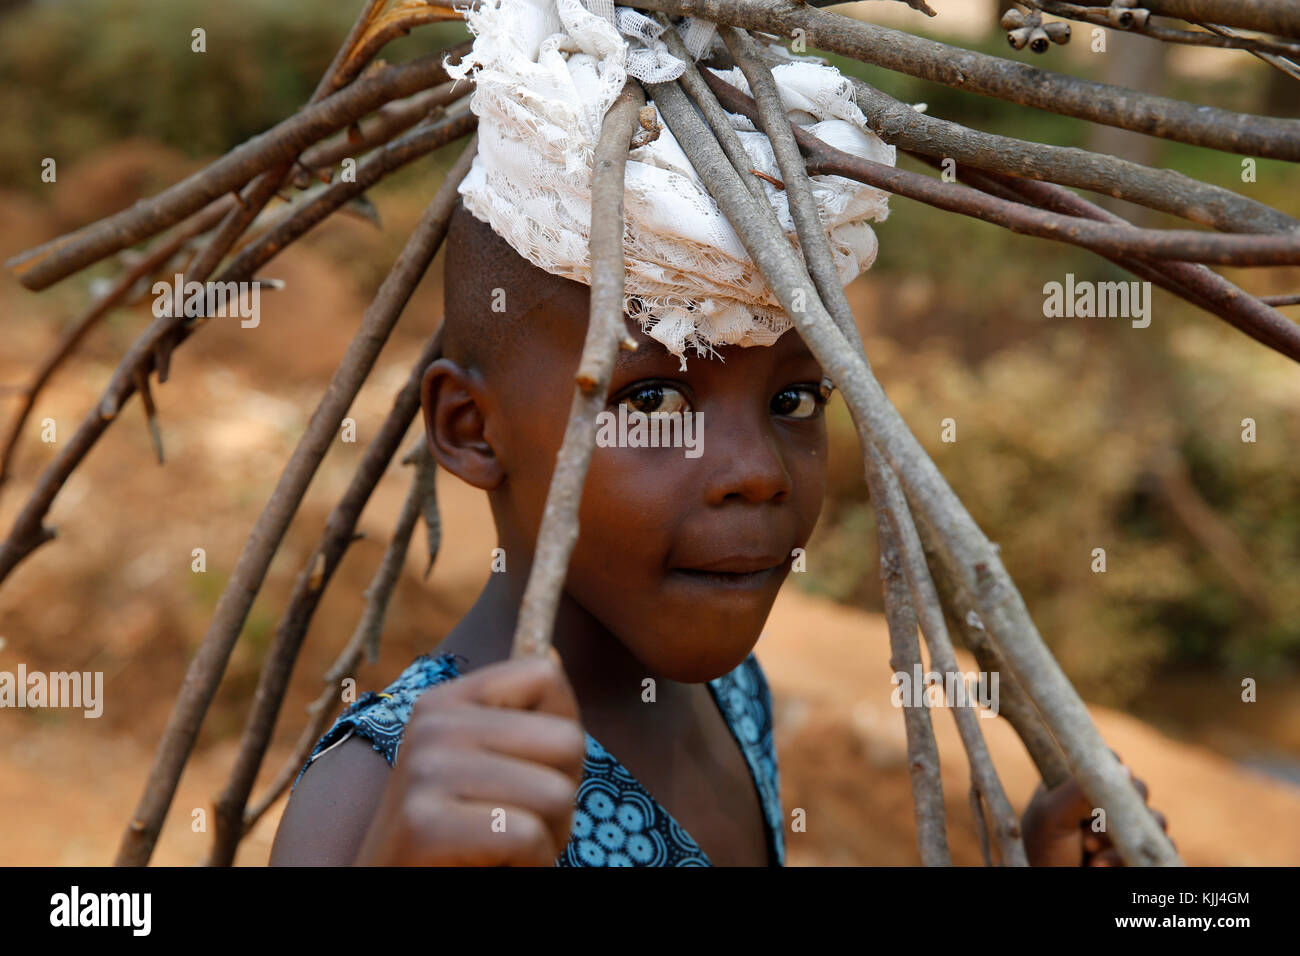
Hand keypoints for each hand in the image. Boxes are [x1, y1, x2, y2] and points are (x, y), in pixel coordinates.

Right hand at [354, 653, 586, 865]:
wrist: (396, 891)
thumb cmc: (460, 839)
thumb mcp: (487, 768)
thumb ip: (520, 719)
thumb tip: (553, 655)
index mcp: (444, 700)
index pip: (546, 676)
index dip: (561, 738)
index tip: (528, 775)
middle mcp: (431, 724)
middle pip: (567, 741)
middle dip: (562, 796)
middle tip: (518, 826)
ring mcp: (425, 770)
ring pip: (556, 795)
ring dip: (548, 838)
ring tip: (504, 848)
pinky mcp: (423, 825)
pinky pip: (528, 836)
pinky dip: (531, 865)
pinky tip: (495, 868)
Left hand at [1021, 760, 1170, 865]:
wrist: (1053, 887)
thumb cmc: (1045, 852)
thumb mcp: (1052, 816)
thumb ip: (1078, 789)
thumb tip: (1125, 768)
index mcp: (1079, 784)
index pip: (1110, 762)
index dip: (1111, 773)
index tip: (1100, 789)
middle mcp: (1106, 803)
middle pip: (1139, 788)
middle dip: (1116, 813)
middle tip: (1086, 838)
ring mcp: (1126, 828)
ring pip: (1156, 819)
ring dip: (1122, 841)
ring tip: (1092, 861)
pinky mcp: (1140, 851)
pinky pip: (1165, 846)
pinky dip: (1138, 856)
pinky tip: (1104, 869)